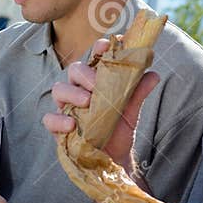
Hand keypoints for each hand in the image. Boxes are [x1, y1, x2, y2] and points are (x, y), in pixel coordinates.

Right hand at [43, 38, 159, 167]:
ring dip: (72, 93)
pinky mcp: (58, 126)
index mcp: (96, 79)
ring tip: (87, 103)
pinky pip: (50, 119)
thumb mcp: (131, 110)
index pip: (95, 57)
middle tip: (96, 86)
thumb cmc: (119, 127)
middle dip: (85, 75)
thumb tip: (153, 75)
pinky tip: (72, 125)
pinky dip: (58, 120)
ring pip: (59, 89)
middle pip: (74, 70)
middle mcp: (79, 88)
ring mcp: (67, 106)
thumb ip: (138, 92)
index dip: (99, 48)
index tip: (105, 46)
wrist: (115, 156)